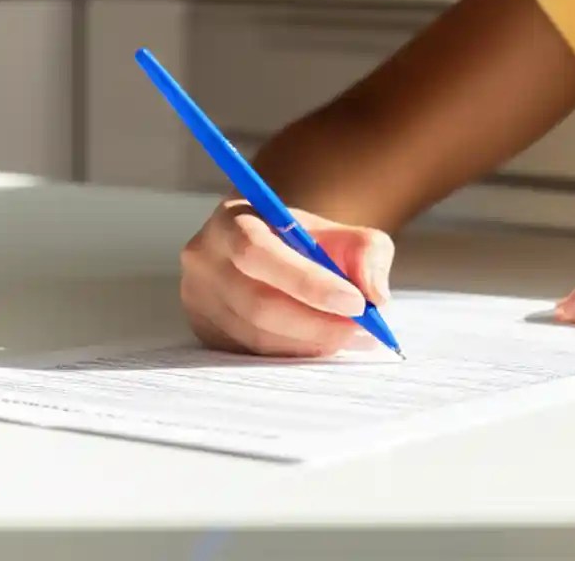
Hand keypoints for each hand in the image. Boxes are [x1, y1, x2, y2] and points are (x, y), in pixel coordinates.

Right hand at [180, 198, 393, 356]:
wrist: (275, 254)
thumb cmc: (309, 244)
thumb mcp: (344, 234)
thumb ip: (367, 254)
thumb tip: (375, 296)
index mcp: (231, 221)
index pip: (258, 252)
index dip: (307, 282)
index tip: (356, 303)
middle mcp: (205, 261)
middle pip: (257, 303)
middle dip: (317, 322)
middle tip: (363, 330)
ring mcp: (199, 301)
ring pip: (257, 336)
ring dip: (311, 342)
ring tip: (351, 337)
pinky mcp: (206, 333)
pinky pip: (252, 354)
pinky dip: (294, 353)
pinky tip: (322, 344)